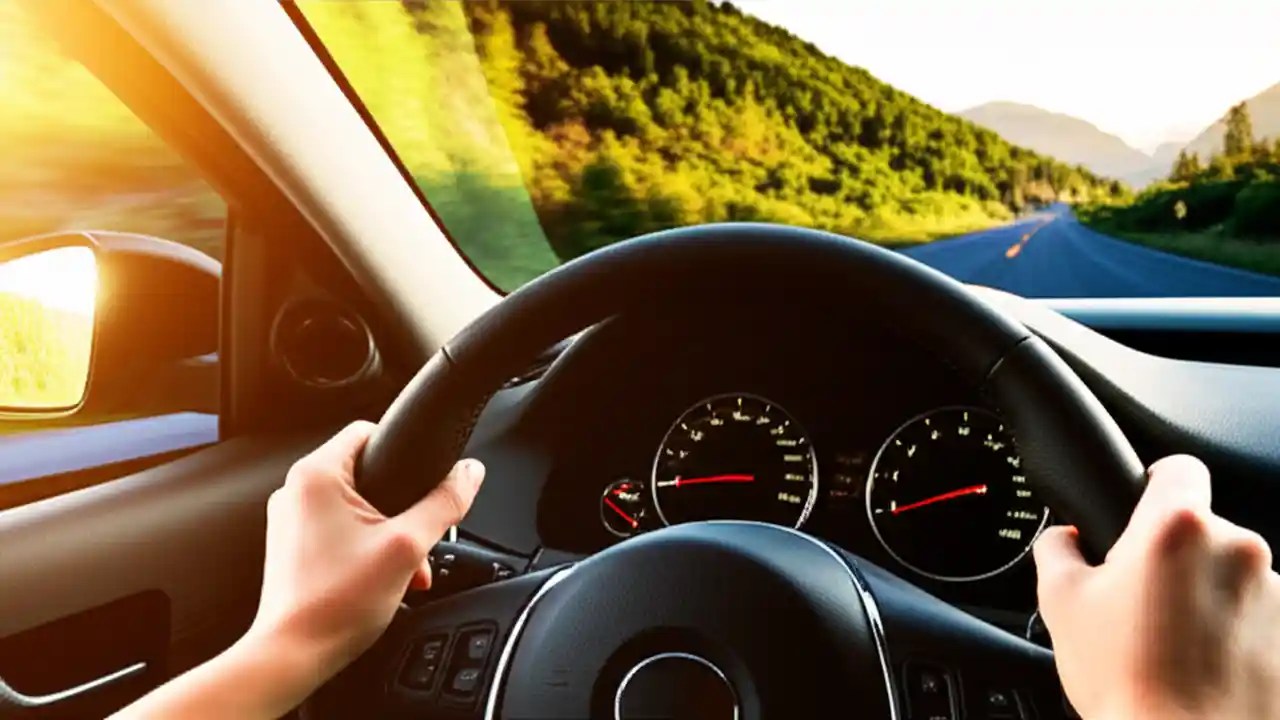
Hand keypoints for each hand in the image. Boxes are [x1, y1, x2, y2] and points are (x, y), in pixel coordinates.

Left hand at [246, 421, 484, 695]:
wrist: (293, 655)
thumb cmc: (335, 603)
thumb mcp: (408, 546)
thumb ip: (444, 503)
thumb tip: (470, 473)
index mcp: (317, 475)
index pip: (369, 430)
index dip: (405, 452)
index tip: (425, 481)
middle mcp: (295, 490)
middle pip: (368, 473)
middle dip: (403, 506)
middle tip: (418, 537)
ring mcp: (290, 520)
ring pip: (356, 505)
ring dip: (388, 530)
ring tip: (403, 566)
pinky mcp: (292, 546)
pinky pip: (338, 529)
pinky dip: (365, 545)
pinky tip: (382, 576)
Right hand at [1034, 455, 1279, 719]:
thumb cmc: (1127, 680)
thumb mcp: (1061, 603)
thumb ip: (1058, 550)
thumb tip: (1063, 540)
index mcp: (1177, 527)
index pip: (1177, 467)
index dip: (1154, 482)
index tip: (1140, 508)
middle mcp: (1238, 548)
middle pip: (1203, 528)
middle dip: (1173, 555)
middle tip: (1138, 599)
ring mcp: (1276, 593)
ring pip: (1232, 573)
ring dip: (1206, 594)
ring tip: (1171, 642)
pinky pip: (1258, 616)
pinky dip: (1234, 631)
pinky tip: (1202, 663)